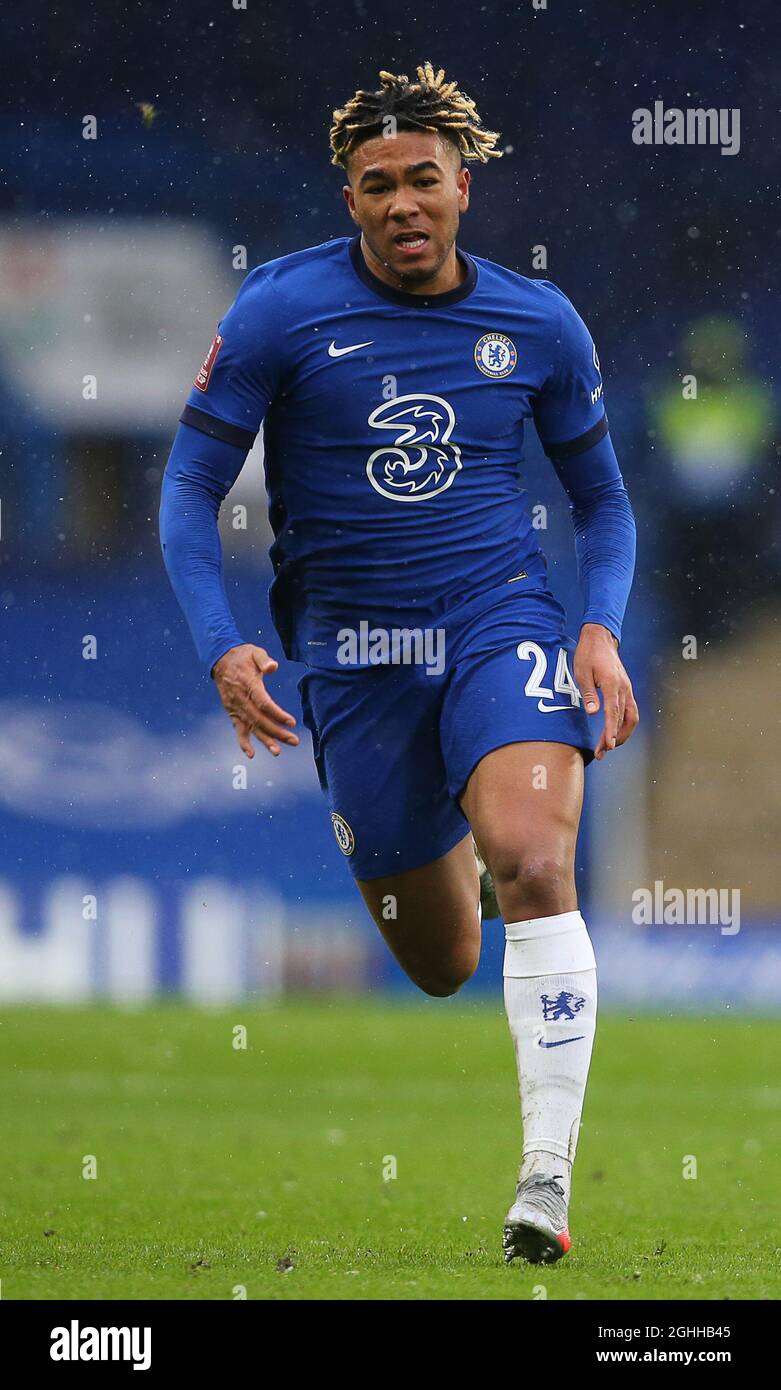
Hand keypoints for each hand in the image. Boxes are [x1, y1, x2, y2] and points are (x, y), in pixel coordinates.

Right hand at [212, 644, 299, 758]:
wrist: (220, 659)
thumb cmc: (242, 656)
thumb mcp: (254, 651)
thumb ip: (264, 659)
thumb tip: (273, 667)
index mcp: (248, 684)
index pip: (263, 703)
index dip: (277, 714)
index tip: (291, 722)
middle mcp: (241, 699)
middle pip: (260, 719)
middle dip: (277, 732)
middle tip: (293, 741)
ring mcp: (236, 707)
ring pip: (251, 727)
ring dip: (264, 740)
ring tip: (277, 751)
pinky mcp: (233, 712)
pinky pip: (238, 729)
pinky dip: (243, 742)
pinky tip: (252, 754)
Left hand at [574, 623, 638, 760]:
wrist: (601, 638)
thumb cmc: (588, 654)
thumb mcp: (582, 672)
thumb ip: (588, 693)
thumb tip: (592, 713)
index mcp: (613, 684)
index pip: (614, 713)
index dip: (611, 731)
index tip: (608, 746)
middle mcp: (624, 688)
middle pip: (624, 719)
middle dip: (615, 738)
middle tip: (602, 751)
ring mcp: (627, 689)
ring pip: (631, 717)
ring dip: (622, 733)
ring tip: (609, 745)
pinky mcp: (626, 689)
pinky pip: (630, 711)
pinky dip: (624, 724)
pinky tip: (615, 732)